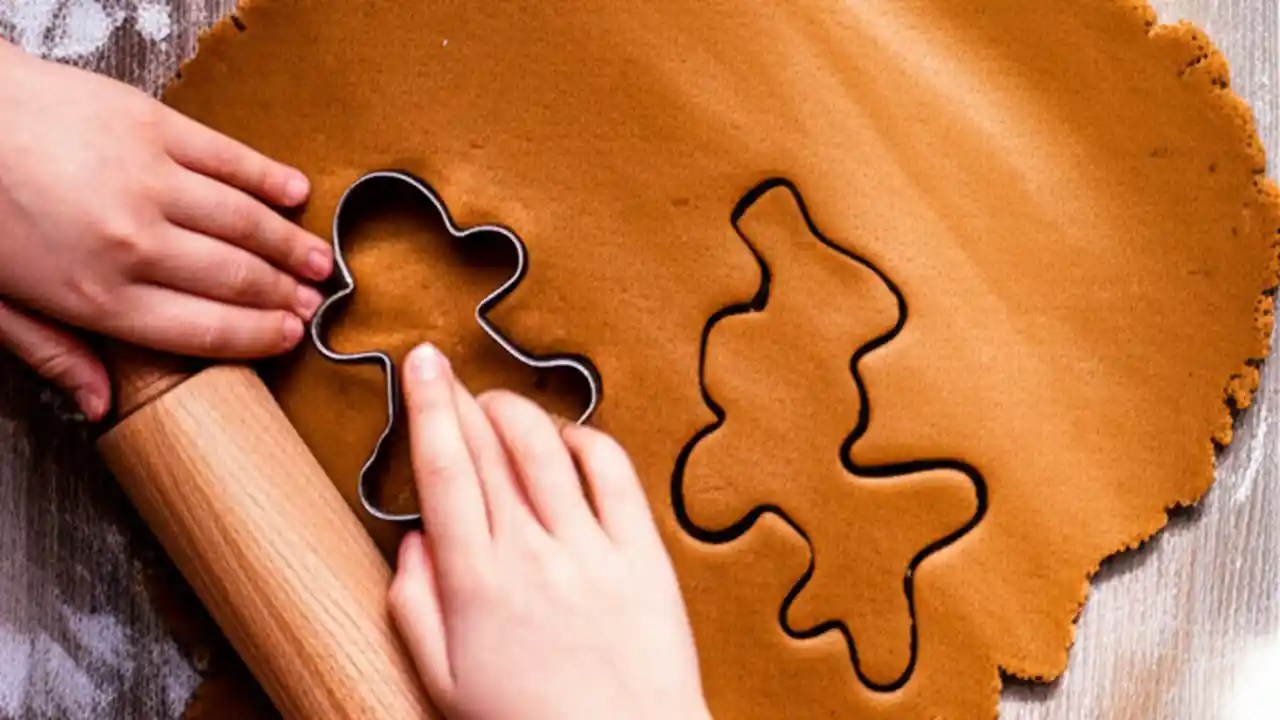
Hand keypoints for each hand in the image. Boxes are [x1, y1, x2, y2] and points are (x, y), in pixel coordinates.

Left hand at [0, 41, 331, 419]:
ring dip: (291, 244)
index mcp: (97, 296)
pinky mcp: (153, 126)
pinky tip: (296, 193)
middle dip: (285, 295)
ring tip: (320, 260)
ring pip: (244, 222)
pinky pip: (229, 158)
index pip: (206, 329)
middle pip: (236, 278)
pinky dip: (270, 178)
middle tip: (315, 302)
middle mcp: (134, 243)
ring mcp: (148, 179)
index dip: (260, 336)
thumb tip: (100, 405)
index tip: (290, 337)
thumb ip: (52, 352)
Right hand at [389, 344, 710, 719]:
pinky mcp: (642, 554)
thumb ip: (416, 607)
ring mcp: (591, 549)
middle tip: (447, 372)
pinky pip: (614, 475)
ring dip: (517, 411)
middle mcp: (531, 553)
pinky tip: (569, 438)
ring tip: (497, 402)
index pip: (443, 470)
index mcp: (475, 582)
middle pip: (488, 449)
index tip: (419, 364)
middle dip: (462, 398)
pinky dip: (587, 442)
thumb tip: (411, 539)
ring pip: (546, 449)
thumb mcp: (445, 684)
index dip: (428, 407)